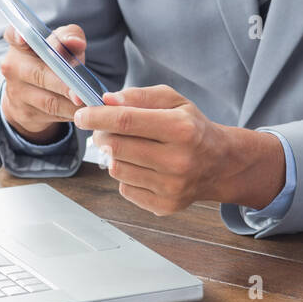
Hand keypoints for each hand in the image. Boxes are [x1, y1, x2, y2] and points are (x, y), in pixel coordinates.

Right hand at [0, 24, 86, 143]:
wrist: (32, 95)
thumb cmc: (52, 61)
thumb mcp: (61, 45)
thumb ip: (69, 37)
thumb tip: (76, 42)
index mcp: (20, 44)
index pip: (13, 35)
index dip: (17, 35)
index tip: (23, 37)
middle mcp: (13, 66)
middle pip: (39, 74)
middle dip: (63, 84)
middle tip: (81, 93)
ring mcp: (16, 92)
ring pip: (48, 100)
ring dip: (71, 103)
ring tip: (88, 102)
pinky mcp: (25, 113)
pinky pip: (53, 115)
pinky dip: (71, 113)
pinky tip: (83, 111)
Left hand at [71, 85, 285, 216]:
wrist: (219, 164)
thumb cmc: (193, 128)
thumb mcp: (174, 101)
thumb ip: (139, 96)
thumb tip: (107, 100)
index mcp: (182, 129)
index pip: (127, 121)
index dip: (98, 117)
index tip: (82, 114)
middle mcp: (179, 160)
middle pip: (117, 147)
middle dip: (102, 135)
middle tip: (104, 130)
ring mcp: (172, 186)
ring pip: (117, 169)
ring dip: (115, 156)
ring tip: (130, 148)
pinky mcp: (165, 205)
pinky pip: (125, 189)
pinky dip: (127, 176)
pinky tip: (142, 167)